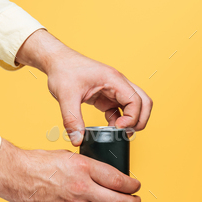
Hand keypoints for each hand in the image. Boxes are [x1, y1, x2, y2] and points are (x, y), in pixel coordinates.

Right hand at [0, 139, 140, 201]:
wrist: (15, 175)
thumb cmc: (40, 163)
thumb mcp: (70, 157)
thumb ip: (90, 168)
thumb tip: (108, 176)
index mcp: (84, 168)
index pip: (119, 180)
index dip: (133, 185)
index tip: (136, 185)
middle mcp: (82, 188)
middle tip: (137, 201)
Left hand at [16, 29, 151, 145]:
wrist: (56, 61)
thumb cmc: (63, 70)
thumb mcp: (65, 96)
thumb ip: (72, 119)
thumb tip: (78, 140)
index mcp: (114, 79)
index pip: (136, 100)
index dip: (132, 117)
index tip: (118, 128)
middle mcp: (118, 84)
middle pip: (144, 102)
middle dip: (140, 120)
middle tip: (127, 133)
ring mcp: (115, 90)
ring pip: (136, 107)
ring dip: (132, 121)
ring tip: (119, 133)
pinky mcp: (108, 96)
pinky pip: (122, 110)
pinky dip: (120, 121)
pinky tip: (109, 128)